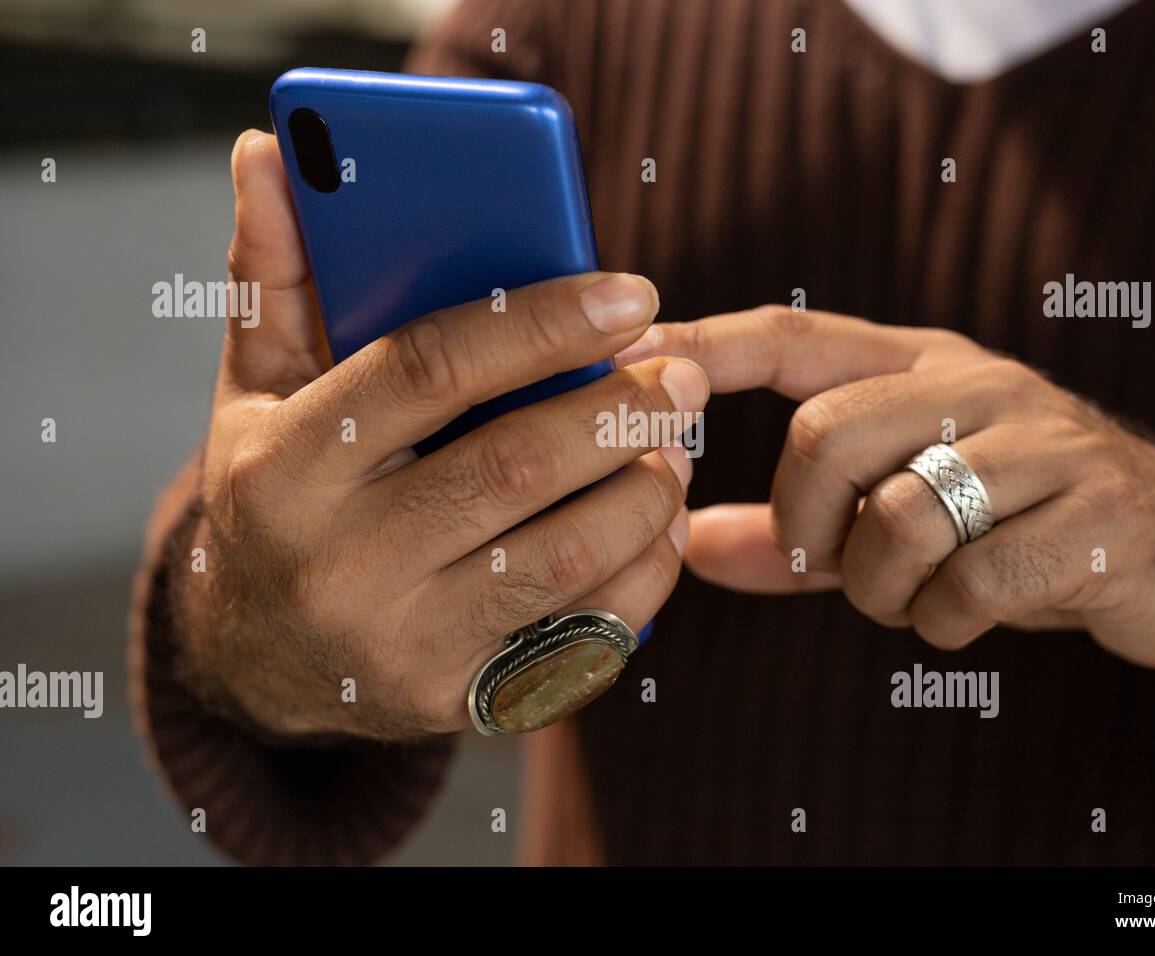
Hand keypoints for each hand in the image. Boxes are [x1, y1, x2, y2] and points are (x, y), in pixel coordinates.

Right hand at [172, 131, 707, 739]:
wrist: (263, 662)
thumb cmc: (280, 498)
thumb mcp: (256, 390)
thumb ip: (277, 276)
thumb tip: (270, 150)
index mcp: (287, 464)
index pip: (432, 369)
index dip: (542, 323)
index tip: (630, 292)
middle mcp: (338, 562)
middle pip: (514, 467)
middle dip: (620, 409)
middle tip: (680, 372)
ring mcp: (402, 643)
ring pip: (564, 556)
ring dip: (646, 489)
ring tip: (676, 442)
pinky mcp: (460, 700)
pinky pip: (584, 633)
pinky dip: (646, 571)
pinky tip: (662, 520)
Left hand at [618, 306, 1154, 671]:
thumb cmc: (1013, 524)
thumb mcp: (898, 517)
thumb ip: (794, 534)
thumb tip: (684, 547)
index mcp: (920, 367)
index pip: (791, 334)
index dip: (703, 346)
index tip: (628, 357)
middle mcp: (977, 386)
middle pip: (824, 434)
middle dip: (802, 524)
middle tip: (826, 563)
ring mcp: (1044, 445)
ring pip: (898, 515)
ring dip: (879, 589)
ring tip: (910, 596)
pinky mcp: (1097, 516)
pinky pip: (972, 580)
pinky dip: (946, 622)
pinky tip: (969, 614)